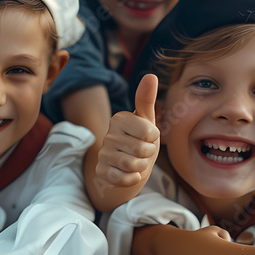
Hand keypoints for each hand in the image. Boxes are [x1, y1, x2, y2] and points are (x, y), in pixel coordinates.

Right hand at [95, 74, 159, 188]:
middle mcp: (108, 135)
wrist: (126, 169)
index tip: (146, 138)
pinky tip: (129, 174)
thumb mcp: (146, 121)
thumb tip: (150, 75)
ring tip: (136, 163)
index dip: (153, 139)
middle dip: (148, 155)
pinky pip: (125, 178)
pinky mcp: (101, 172)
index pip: (150, 132)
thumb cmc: (139, 141)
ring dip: (141, 167)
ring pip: (134, 165)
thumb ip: (146, 100)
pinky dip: (132, 179)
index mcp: (119, 119)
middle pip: (143, 150)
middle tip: (141, 152)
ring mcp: (103, 154)